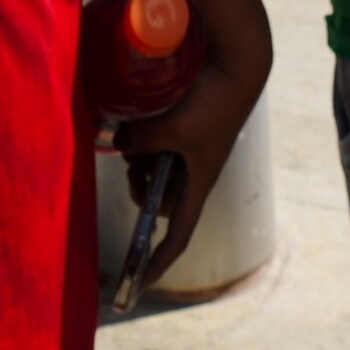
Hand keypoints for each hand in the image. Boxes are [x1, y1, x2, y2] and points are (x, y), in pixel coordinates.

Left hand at [114, 13, 273, 281]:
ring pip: (152, 172)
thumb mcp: (173, 129)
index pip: (178, 235)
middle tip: (133, 166)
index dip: (159, 261)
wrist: (234, 64)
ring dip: (139, 161)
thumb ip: (138, 141)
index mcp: (199, 184)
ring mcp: (187, 151)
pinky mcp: (180, 128)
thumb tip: (115, 142)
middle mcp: (193, 173)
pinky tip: (138, 122)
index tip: (139, 285)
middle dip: (140, 189)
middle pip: (159, 201)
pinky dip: (142, 141)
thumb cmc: (213, 104)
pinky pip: (153, 146)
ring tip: (138, 137)